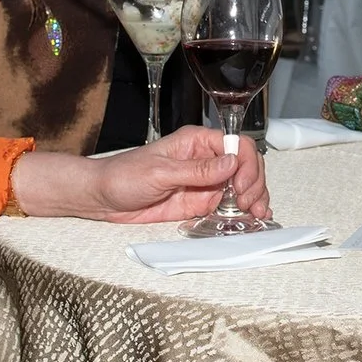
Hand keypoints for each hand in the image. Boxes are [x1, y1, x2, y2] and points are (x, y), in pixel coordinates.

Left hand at [8, 125, 270, 222]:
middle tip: (251, 205)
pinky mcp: (200, 202)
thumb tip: (231, 163)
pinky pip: (227, 206)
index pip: (237, 145)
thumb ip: (197, 170)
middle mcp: (206, 160)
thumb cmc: (123, 176)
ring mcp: (205, 182)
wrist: (103, 199)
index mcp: (197, 142)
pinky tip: (248, 219)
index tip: (242, 187)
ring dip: (254, 199)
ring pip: (242, 186)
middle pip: (246, 166)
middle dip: (255, 184)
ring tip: (258, 215)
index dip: (247, 165)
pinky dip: (241, 212)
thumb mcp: (160, 172)